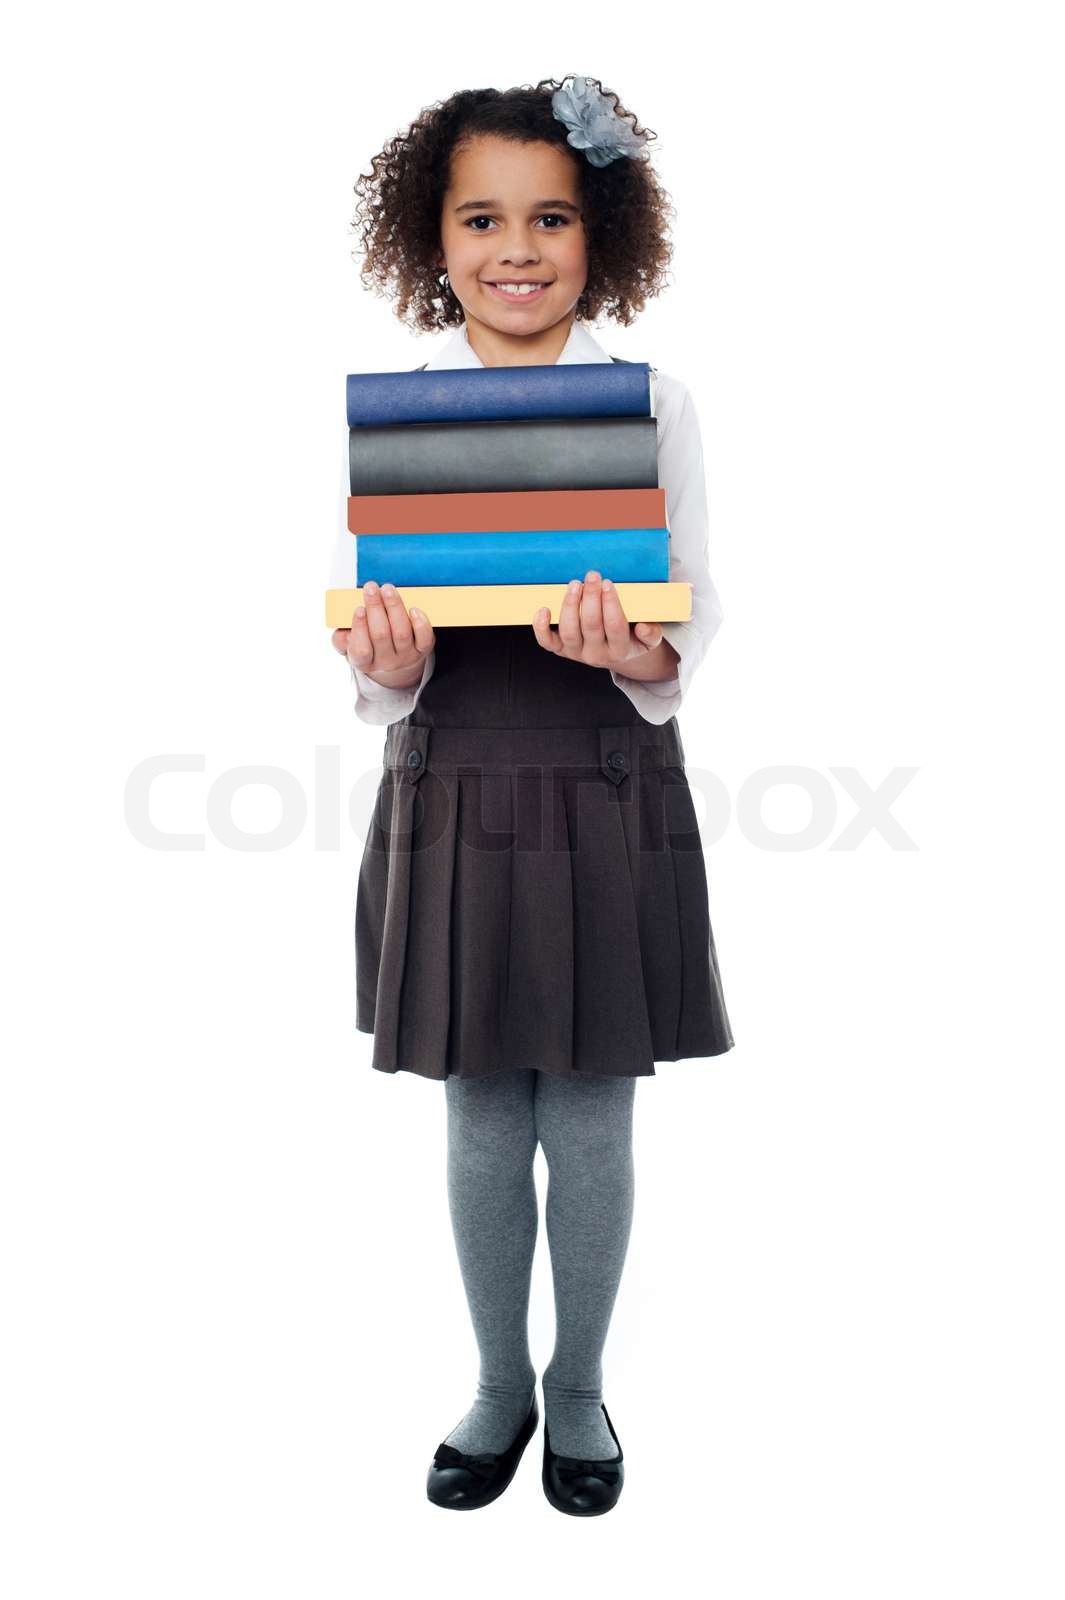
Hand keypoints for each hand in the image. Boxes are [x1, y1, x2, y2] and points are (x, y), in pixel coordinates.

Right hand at [331, 581, 434, 684]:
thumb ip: (342, 638)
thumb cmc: (369, 646)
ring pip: (401, 632)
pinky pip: (424, 638)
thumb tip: (343, 626)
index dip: (360, 629)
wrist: (395, 662)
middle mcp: (385, 662)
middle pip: (381, 635)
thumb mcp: (350, 645)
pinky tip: (414, 609)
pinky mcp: (422, 650)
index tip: (359, 608)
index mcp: (364, 662)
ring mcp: (405, 657)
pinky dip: (420, 623)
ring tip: (387, 589)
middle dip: (375, 608)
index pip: (360, 650)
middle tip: (371, 587)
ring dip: (394, 607)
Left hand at [531, 571, 663, 667]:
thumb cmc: (631, 638)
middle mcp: (596, 655)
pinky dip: (541, 627)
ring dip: (570, 605)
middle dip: (591, 598)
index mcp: (620, 650)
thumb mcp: (648, 639)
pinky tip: (543, 608)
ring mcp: (576, 652)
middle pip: (591, 625)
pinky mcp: (560, 649)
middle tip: (592, 575)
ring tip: (575, 584)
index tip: (609, 583)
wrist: (613, 655)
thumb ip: (652, 633)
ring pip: (569, 631)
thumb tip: (644, 627)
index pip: (615, 626)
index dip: (611, 604)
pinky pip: (546, 642)